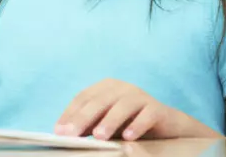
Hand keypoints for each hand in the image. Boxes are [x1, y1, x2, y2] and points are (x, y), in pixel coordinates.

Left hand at [55, 79, 220, 140]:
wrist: (167, 127)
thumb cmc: (129, 124)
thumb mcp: (106, 124)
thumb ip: (88, 125)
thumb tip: (63, 132)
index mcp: (105, 88)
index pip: (83, 98)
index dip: (70, 114)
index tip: (59, 131)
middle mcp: (121, 88)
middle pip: (99, 101)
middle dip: (83, 118)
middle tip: (72, 134)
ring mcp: (140, 96)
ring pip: (122, 106)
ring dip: (109, 121)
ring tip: (99, 136)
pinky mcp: (158, 109)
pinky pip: (147, 115)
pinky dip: (137, 125)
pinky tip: (128, 137)